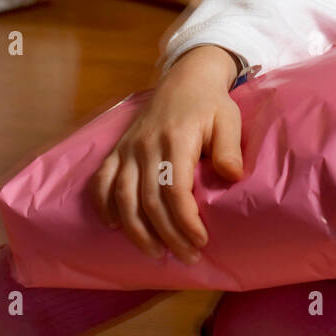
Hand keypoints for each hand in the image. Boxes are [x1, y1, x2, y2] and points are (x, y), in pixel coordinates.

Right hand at [90, 45, 243, 262]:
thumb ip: (229, 148)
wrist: (185, 78)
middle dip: (167, 234)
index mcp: (176, 139)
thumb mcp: (229, 119)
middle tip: (187, 257)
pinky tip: (114, 226)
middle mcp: (147, 146)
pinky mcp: (118, 149)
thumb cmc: (211, 104)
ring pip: (123, 197)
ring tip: (155, 252)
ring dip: (136, 230)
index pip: (175, 190)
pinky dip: (103, 205)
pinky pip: (102, 181)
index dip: (185, 221)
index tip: (201, 241)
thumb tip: (233, 177)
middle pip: (149, 201)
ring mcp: (128, 148)